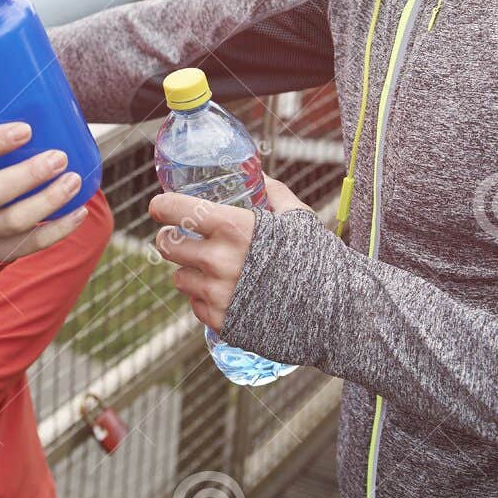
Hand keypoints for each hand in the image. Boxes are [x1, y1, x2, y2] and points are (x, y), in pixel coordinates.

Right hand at [0, 121, 91, 263]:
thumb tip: (45, 100)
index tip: (26, 129)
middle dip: (30, 175)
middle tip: (60, 157)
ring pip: (15, 220)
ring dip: (49, 200)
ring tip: (74, 180)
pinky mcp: (0, 252)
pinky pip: (32, 244)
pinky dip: (59, 229)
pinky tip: (79, 212)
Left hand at [150, 176, 309, 331]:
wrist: (336, 314)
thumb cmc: (318, 259)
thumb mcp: (297, 217)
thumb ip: (272, 193)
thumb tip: (258, 175)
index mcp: (234, 227)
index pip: (174, 210)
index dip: (162, 207)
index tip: (161, 207)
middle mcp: (219, 261)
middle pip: (166, 245)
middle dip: (170, 239)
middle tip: (181, 239)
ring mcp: (218, 294)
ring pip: (179, 278)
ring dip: (191, 272)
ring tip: (215, 270)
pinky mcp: (221, 322)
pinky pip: (197, 306)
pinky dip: (206, 299)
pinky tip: (229, 293)